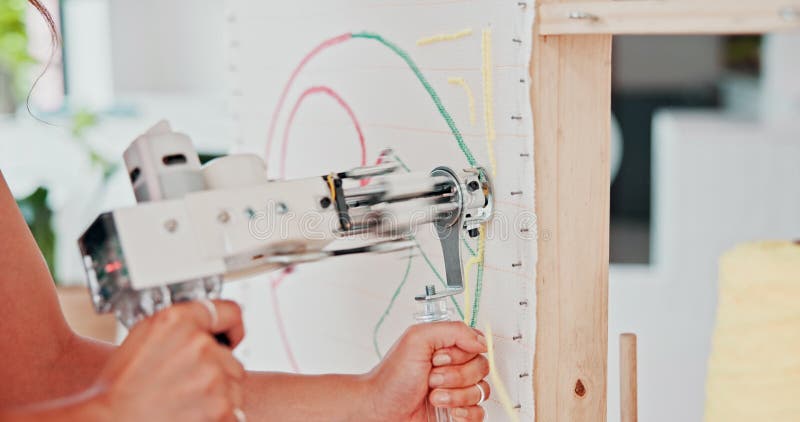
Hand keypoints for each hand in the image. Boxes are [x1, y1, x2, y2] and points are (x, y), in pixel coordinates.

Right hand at [93, 300, 245, 421]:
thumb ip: (180, 326)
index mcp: (178, 320)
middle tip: (186, 386)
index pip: (230, 312)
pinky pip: (234, 409)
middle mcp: (199, 343)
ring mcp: (213, 375)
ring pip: (233, 384)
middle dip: (215, 371)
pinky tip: (192, 415)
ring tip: (185, 403)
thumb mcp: (143, 337)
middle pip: (230, 357)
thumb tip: (206, 327)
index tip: (232, 337)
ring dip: (217, 395)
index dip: (232, 327)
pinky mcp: (221, 406)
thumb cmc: (120, 388)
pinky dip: (219, 416)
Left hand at [365, 322, 490, 421]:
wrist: (380, 409)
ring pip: (481, 391)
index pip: (477, 344)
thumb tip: (481, 340)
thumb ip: (453, 330)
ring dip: (456, 396)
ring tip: (434, 396)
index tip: (437, 358)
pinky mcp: (459, 412)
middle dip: (455, 376)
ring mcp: (458, 390)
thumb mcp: (417, 338)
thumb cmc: (392, 377)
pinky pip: (480, 413)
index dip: (460, 353)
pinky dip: (466, 413)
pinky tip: (449, 411)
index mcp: (447, 347)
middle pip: (481, 368)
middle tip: (432, 378)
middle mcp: (454, 367)